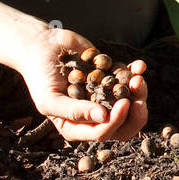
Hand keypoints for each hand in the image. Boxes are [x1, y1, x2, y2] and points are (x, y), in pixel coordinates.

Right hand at [14, 25, 147, 141]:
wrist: (40, 46)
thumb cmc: (39, 75)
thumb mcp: (49, 99)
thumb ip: (74, 111)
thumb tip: (103, 118)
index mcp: (77, 127)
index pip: (103, 133)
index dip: (117, 121)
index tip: (124, 102)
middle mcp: (94, 115)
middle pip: (124, 124)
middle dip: (136, 112)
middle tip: (139, 95)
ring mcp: (104, 96)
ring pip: (131, 103)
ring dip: (139, 92)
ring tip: (138, 77)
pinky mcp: (110, 77)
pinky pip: (128, 79)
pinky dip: (136, 73)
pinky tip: (139, 65)